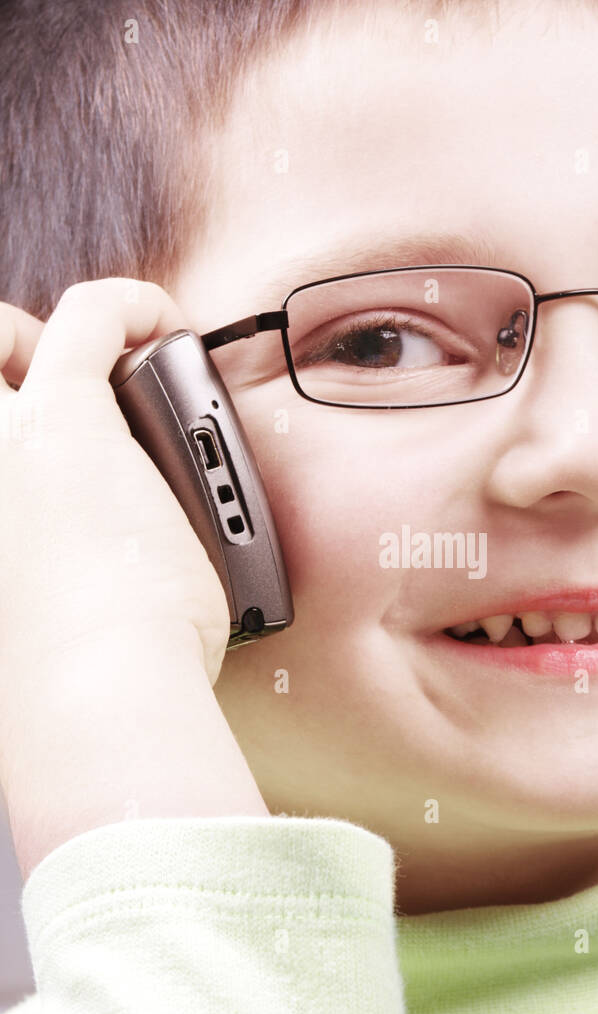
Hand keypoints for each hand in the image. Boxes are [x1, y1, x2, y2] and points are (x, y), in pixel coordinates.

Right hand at [0, 280, 268, 877]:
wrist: (92, 709)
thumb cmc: (79, 705)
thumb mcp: (37, 652)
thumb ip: (49, 614)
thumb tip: (94, 631)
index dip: (8, 445)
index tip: (39, 471)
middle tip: (55, 391)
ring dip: (56, 337)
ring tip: (121, 351)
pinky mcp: (66, 415)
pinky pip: (89, 316)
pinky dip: (129, 304)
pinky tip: (166, 321)